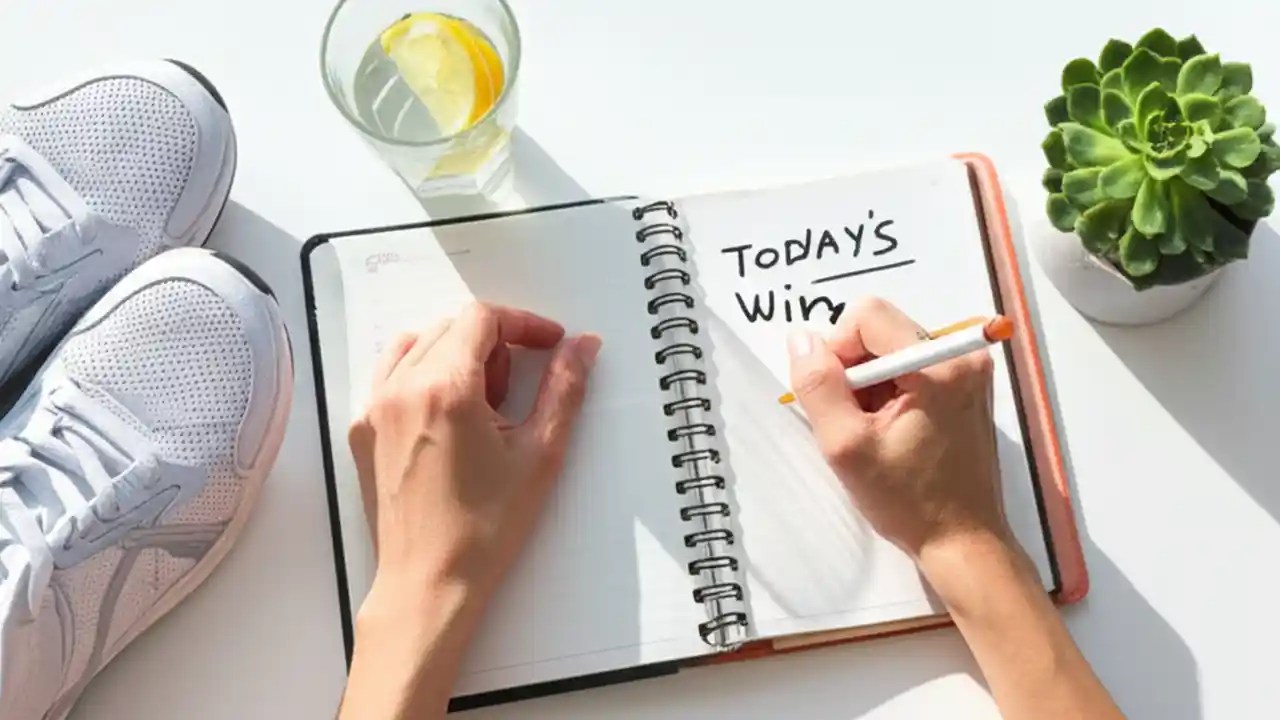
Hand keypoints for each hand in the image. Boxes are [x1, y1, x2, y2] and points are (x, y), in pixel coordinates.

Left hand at [349, 302, 601, 608]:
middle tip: (519, 388)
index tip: (548, 344)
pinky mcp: (363, 430)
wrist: (428, 582)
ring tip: (484, 402)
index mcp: (446, 389)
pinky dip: (422, 374)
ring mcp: (376, 408)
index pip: (483, 317)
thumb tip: (581, 348)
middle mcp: (402, 389)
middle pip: (452, 327)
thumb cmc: (482, 531)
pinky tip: (450, 414)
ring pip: (418, 345)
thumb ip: (564, 390)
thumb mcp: (539, 455)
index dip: (523, 323)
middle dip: (494, 343)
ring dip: (457, 354)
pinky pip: (390, 375)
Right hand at [785, 297, 1010, 560]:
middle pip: (882, 329)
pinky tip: (891, 430)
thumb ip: (818, 386)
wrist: (962, 541)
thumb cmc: (907, 500)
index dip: (837, 349)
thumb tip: (800, 340)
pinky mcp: (968, 387)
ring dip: (870, 383)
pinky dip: (891, 391)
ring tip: (873, 430)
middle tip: (852, 420)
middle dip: (854, 369)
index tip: (835, 397)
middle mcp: (962, 355)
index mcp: (939, 364)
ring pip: (893, 349)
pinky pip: (913, 367)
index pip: (868, 315)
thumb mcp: (846, 446)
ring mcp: (969, 370)